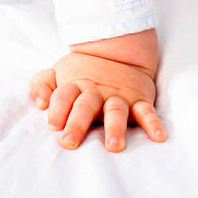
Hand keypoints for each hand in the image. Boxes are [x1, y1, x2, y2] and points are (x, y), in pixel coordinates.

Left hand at [29, 50, 165, 151]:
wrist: (117, 51)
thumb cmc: (82, 72)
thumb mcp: (57, 72)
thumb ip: (42, 85)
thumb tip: (39, 103)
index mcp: (75, 85)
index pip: (63, 95)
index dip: (57, 109)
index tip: (53, 125)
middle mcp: (96, 91)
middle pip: (85, 106)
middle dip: (77, 123)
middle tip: (69, 142)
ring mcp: (118, 96)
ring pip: (116, 110)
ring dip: (115, 127)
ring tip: (113, 146)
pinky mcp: (139, 99)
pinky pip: (147, 111)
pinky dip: (153, 123)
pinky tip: (158, 137)